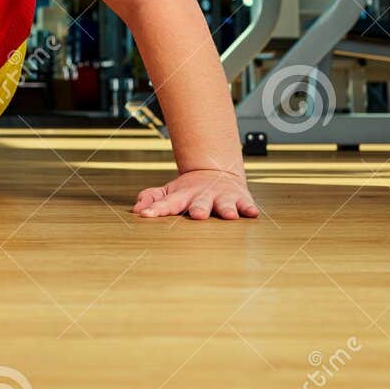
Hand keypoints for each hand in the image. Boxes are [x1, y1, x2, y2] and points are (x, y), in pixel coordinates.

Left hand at [133, 168, 259, 219]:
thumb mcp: (169, 192)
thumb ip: (151, 198)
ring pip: (224, 204)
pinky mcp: (240, 199)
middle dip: (199, 209)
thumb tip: (136, 209)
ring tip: (229, 216)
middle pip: (200, 203)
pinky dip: (249, 208)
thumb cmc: (188, 190)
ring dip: (226, 209)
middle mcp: (202, 196)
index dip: (156, 209)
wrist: (216, 172)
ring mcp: (222, 197)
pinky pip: (245, 204)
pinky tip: (252, 212)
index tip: (145, 215)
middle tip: (198, 216)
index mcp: (182, 196)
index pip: (167, 203)